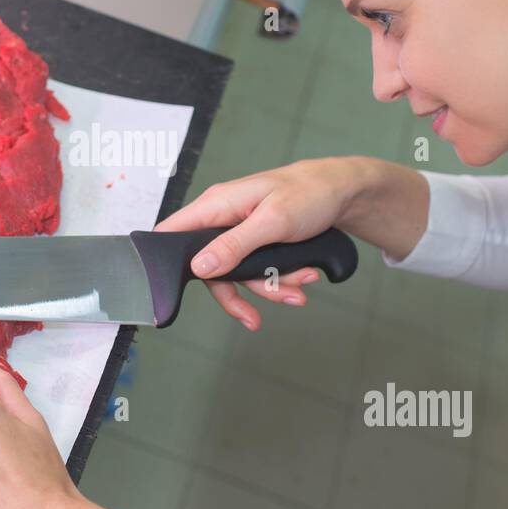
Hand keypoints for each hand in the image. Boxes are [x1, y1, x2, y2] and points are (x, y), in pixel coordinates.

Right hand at [157, 158, 362, 329]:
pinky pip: (258, 268)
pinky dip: (281, 278)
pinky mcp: (255, 240)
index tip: (173, 291)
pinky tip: (303, 276)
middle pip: (208, 266)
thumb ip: (234, 245)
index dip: (166, 261)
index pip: (172, 232)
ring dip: (270, 286)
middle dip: (237, 292)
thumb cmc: (309, 193)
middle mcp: (222, 217)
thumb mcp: (273, 222)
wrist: (341, 192)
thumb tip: (200, 267)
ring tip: (299, 289)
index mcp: (216, 204)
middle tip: (252, 317)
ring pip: (238, 272)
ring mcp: (238, 230)